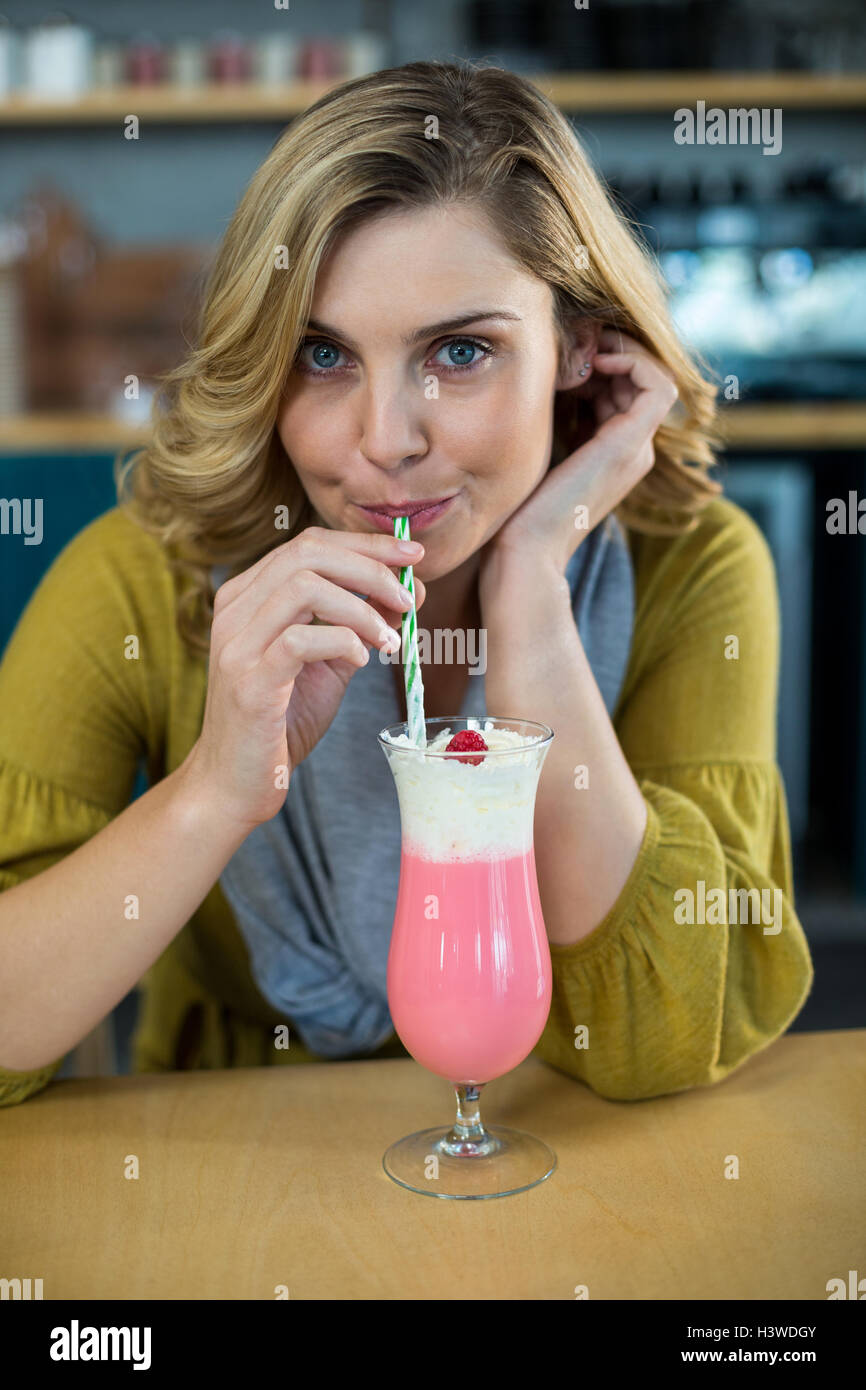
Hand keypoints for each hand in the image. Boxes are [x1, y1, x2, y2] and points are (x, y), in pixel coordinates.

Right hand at [180, 527, 425, 832]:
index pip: (308, 544)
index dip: (365, 544)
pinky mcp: (249, 681)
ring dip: (363, 608)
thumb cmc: (281, 723)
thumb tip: (408, 592)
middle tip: (411, 597)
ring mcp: (236, 644)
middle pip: (306, 553)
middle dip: (371, 566)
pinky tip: (362, 660)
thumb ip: (360, 625)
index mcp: (248, 596)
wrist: (235, 784)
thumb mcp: (328, 664)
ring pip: (304, 587)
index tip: (412, 555)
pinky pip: (301, 639)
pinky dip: (344, 641)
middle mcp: (235, 610)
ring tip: (391, 639)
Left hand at [482, 329, 678, 583]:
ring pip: (654, 378)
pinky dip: (632, 361)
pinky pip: (657, 386)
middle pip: (640, 380)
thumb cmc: (520, 508)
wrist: (524, 550)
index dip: (603, 361)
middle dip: (610, 351)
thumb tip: (551, 374)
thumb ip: (555, 415)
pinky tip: (592, 361)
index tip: (566, 354)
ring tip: (580, 351)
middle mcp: (634, 451)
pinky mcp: (629, 444)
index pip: (626, 389)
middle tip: (574, 342)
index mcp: (615, 453)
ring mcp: (636, 449)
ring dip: (620, 351)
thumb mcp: (541, 447)